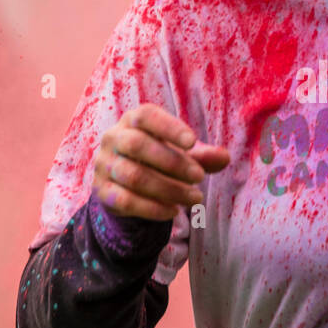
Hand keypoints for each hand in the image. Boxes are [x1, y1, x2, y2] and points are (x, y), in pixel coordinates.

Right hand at [92, 104, 230, 222]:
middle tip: (200, 177)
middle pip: (137, 145)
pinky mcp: (102, 191)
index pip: (146, 116)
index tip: (192, 142)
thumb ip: (202, 156)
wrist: (124, 184)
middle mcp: (113, 138)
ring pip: (134, 176)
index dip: (168, 127)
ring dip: (168, 189)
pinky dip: (152, 208)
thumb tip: (225, 158)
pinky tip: (173, 211)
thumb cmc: (158, 159)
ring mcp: (104, 165)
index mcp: (132, 120)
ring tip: (195, 198)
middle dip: (172, 162)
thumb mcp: (181, 154)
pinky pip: (125, 200)